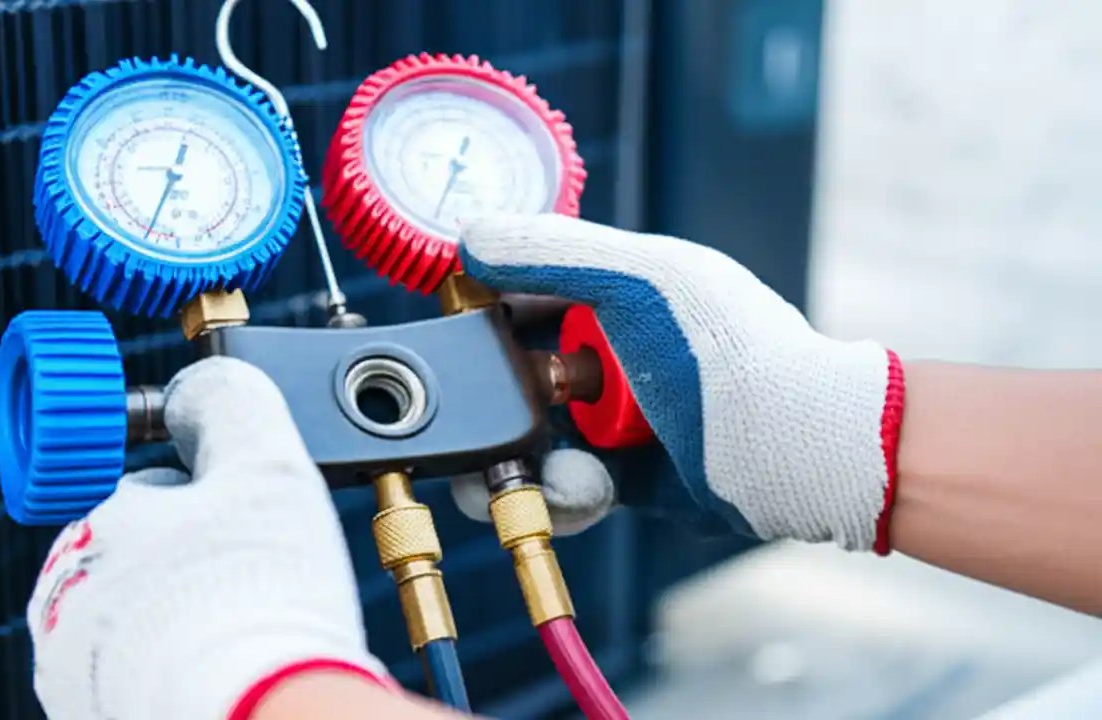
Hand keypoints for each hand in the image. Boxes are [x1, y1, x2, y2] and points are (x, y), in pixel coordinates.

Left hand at [28, 357, 387, 718]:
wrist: (266, 717)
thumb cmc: (263, 598)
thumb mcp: (267, 464)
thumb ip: (232, 402)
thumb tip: (205, 382)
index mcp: (95, 523)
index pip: (159, 484)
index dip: (220, 497)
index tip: (250, 523)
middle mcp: (64, 598)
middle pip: (151, 553)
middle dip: (201, 558)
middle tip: (256, 578)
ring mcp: (75, 669)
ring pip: (148, 617)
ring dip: (191, 615)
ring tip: (247, 629)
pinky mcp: (97, 718)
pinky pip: (147, 673)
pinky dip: (183, 667)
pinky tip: (227, 669)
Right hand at [451, 214, 904, 551]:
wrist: (801, 452)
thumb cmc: (732, 352)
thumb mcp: (640, 281)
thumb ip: (553, 254)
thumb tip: (469, 236)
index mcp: (612, 295)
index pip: (518, 295)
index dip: (477, 312)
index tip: (446, 334)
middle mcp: (608, 357)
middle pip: (511, 375)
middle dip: (484, 402)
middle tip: (459, 421)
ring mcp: (614, 422)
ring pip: (527, 441)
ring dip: (513, 458)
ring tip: (503, 472)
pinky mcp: (624, 483)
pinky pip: (563, 489)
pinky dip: (562, 493)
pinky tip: (585, 488)